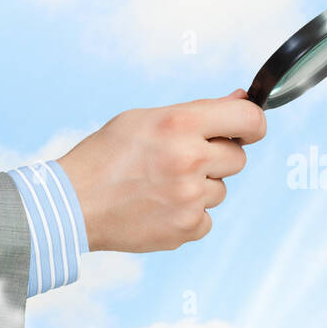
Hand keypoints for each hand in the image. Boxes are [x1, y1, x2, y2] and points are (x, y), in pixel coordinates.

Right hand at [55, 89, 266, 252]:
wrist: (73, 204)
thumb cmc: (107, 156)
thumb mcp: (147, 118)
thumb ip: (198, 111)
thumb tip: (242, 100)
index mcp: (180, 124)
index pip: (249, 120)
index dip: (253, 125)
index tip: (248, 131)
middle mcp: (190, 159)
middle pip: (237, 158)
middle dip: (216, 158)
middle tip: (180, 161)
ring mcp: (190, 197)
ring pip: (220, 189)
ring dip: (200, 187)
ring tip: (161, 186)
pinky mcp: (187, 227)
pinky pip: (207, 217)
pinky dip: (188, 214)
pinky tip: (159, 207)